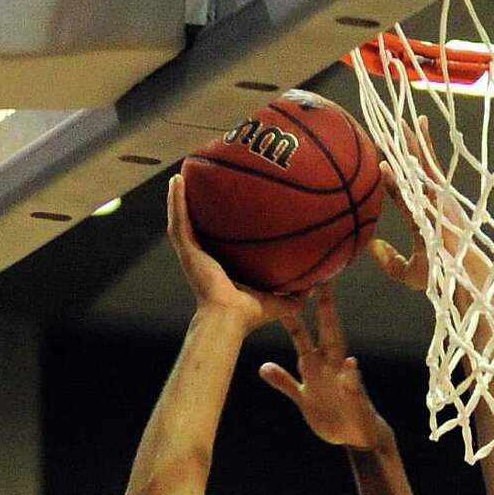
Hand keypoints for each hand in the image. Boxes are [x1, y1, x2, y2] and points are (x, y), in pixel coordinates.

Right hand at [167, 174, 301, 332]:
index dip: (220, 227)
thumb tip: (318, 286)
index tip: (225, 209)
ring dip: (179, 198)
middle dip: (195, 207)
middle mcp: (202, 260)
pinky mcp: (186, 252)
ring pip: (181, 220)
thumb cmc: (249, 315)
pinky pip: (179, 221)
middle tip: (198, 184)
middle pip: (196, 228)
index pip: (218, 243)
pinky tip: (177, 180)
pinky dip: (176, 200)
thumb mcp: (279, 301)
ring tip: (180, 175)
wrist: (229, 318)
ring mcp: (191, 255)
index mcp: (220, 269)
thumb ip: (296, 293)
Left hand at [259, 288, 389, 449]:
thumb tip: (262, 367)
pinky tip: (350, 364)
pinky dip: (351, 375)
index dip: (294, 312)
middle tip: (320, 280)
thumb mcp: (303, 397)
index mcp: (316, 364)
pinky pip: (353, 385)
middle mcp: (331, 366)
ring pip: (339, 350)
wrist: (357, 435)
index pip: (304, 333)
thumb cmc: (331, 413)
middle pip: (326, 331)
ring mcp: (344, 379)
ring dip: (334, 332)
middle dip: (323, 307)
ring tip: (332, 312)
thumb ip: (284, 381)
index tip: (286, 288)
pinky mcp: (355, 397)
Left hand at [370, 116, 464, 289]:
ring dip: (410, 140)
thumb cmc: (440, 277)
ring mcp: (436, 195)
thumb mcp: (408, 273)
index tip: (380, 162)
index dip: (391, 178)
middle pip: (412, 170)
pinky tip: (414, 129)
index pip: (401, 192)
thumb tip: (372, 245)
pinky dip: (422, 147)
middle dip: (402, 150)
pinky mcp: (442, 192)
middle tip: (388, 127)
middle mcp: (429, 202)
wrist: (459, 276)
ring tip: (399, 119)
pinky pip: (429, 165)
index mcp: (422, 217)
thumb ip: (389, 261)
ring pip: (420, 162)